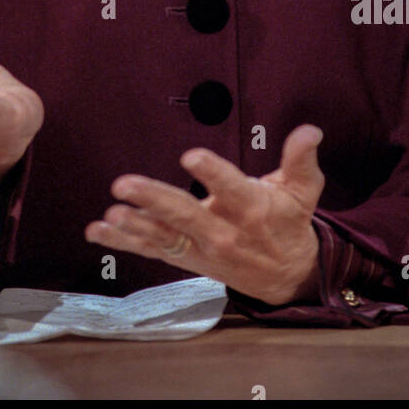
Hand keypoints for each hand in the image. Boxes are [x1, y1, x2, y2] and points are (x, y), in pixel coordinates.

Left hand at [85, 125, 325, 306]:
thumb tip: (310, 130)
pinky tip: (97, 230)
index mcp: (250, 207)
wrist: (287, 277)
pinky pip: (150, 250)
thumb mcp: (302, 191)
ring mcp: (200, 248)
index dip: (212, 173)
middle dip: (153, 199)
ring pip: (163, 237)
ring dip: (133, 226)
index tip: (191, 156)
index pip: (230, 187)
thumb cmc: (289, 223)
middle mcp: (222, 231)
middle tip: (125, 184)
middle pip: (185, 215)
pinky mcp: (185, 258)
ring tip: (110, 214)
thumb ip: (301, 159)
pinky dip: (123, 242)